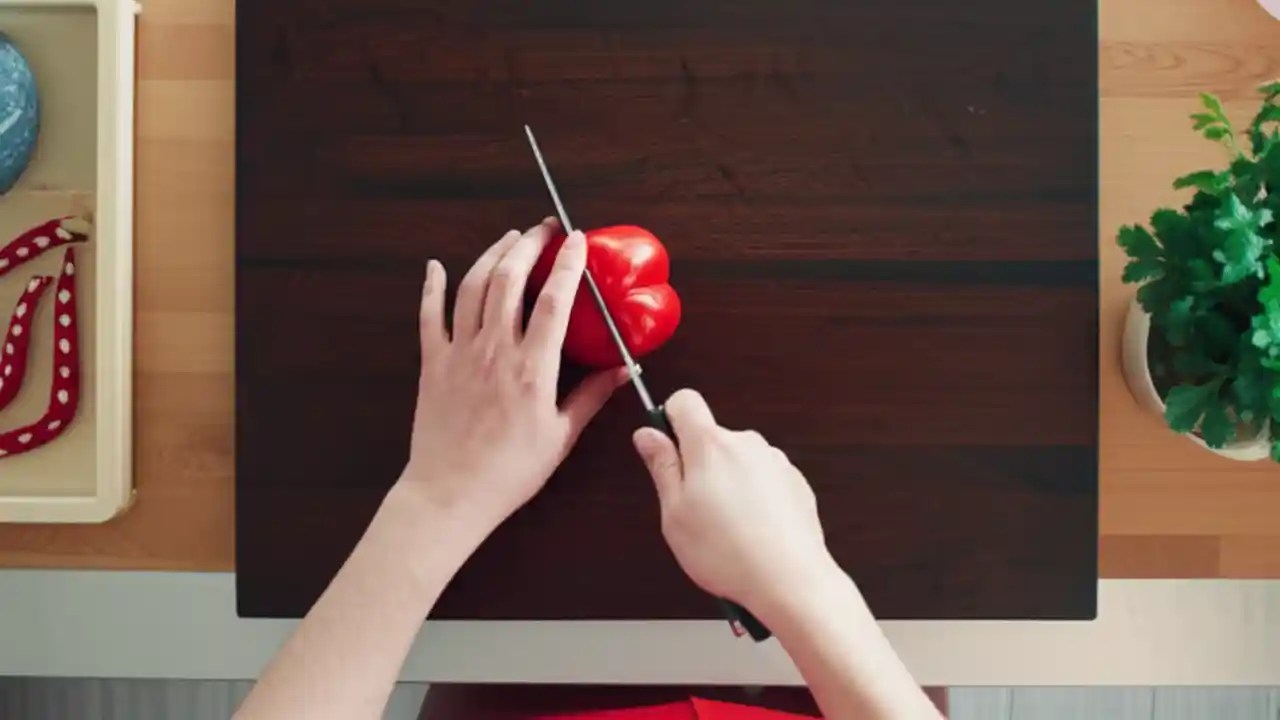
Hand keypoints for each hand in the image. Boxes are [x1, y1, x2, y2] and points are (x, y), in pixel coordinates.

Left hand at [402, 219, 625, 531]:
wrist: (450, 494)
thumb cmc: (510, 472)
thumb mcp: (561, 436)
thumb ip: (591, 396)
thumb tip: (623, 369)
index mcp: (533, 368)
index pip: (555, 301)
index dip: (568, 264)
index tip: (578, 241)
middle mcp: (495, 350)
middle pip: (510, 279)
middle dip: (529, 245)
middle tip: (544, 229)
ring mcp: (460, 353)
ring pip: (473, 287)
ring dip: (492, 255)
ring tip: (509, 238)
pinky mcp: (432, 363)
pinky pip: (429, 315)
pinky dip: (431, 286)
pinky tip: (435, 266)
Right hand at [632, 390, 835, 614]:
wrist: (790, 580)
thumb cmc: (730, 553)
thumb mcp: (675, 513)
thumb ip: (662, 466)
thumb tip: (648, 435)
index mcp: (711, 446)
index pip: (685, 401)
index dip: (670, 419)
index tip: (667, 448)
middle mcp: (747, 444)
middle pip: (712, 438)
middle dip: (699, 465)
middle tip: (695, 509)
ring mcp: (775, 462)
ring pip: (738, 462)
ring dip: (729, 485)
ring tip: (727, 529)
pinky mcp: (794, 482)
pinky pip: (763, 480)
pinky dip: (755, 499)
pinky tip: (752, 531)